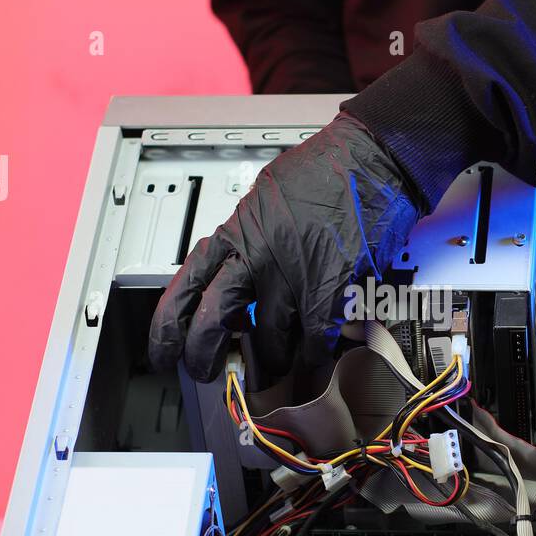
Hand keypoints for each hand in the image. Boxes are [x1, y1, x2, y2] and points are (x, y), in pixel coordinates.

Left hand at [148, 115, 420, 381]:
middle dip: (205, 358)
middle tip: (209, 372)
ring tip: (273, 371)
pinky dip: (313, 359)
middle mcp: (257, 256)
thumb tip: (234, 272)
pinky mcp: (330, 291)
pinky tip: (313, 361)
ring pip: (269, 343)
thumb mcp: (265, 200)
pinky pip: (314, 343)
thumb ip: (246, 238)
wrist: (372, 163)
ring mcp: (293, 277)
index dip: (167, 328)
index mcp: (236, 233)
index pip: (185, 288)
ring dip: (270, 365)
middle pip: (213, 322)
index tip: (162, 352)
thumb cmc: (325, 173)